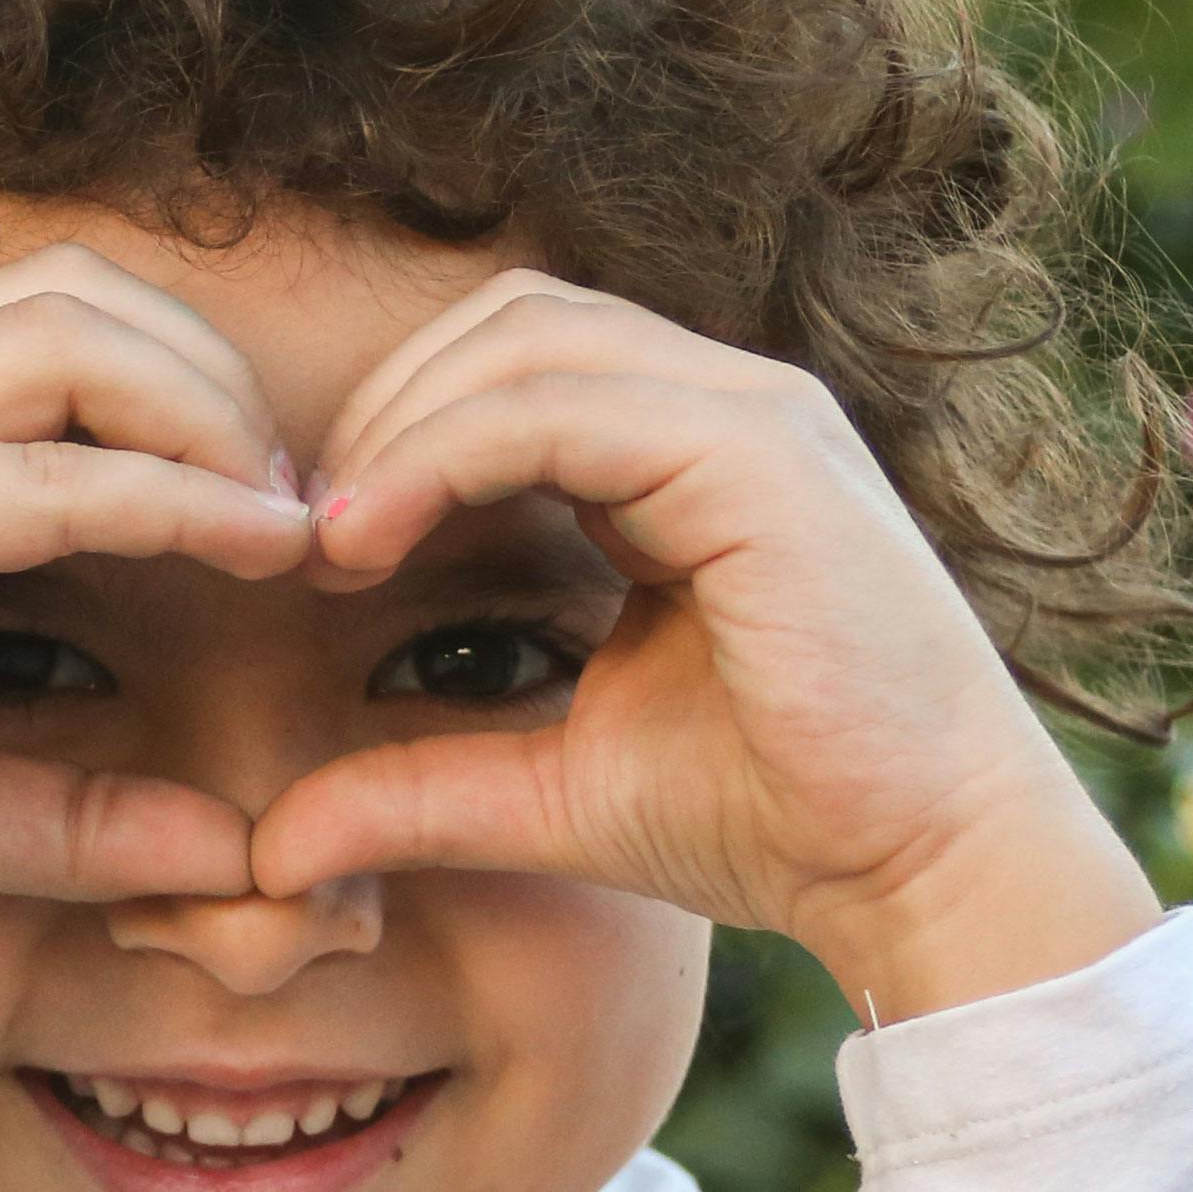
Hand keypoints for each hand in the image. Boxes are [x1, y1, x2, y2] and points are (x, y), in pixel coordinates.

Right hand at [0, 245, 315, 917]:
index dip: (185, 387)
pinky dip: (171, 500)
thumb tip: (224, 852)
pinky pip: (49, 473)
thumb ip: (80, 811)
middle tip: (298, 502)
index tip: (276, 508)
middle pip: (78, 289)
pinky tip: (249, 552)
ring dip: (208, 414)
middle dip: (215, 376)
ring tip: (284, 520)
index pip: (53, 319)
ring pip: (71, 334)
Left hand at [253, 272, 1159, 1019]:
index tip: (310, 556)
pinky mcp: (760, 456)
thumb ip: (420, 787)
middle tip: (298, 537)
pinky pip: (560, 404)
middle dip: (379, 411)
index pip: (510, 365)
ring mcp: (752, 415)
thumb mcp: (554, 791)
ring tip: (328, 542)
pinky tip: (372, 539)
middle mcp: (729, 406)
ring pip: (520, 340)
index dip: (393, 432)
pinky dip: (443, 453)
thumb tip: (270, 842)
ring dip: (396, 426)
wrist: (921, 870)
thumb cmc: (776, 821)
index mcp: (691, 456)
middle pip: (504, 321)